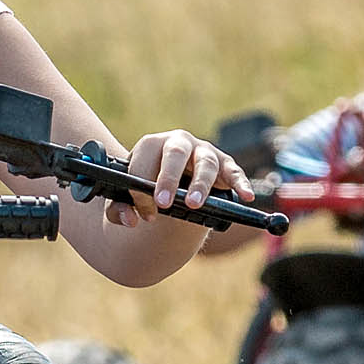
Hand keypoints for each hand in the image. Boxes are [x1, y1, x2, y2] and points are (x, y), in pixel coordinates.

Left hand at [110, 130, 236, 226]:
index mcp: (152, 145)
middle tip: (164, 203)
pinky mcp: (225, 164)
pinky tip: (245, 196)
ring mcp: (203, 151)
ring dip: (201, 184)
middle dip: (169, 178)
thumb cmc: (146, 188)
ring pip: (206, 162)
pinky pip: (234, 171)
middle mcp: (178, 143)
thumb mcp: (127, 198)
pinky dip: (241, 183)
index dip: (142, 188)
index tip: (144, 212)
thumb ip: (119, 210)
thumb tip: (130, 220)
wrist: (170, 184)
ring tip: (194, 205)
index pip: (145, 160)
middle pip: (175, 153)